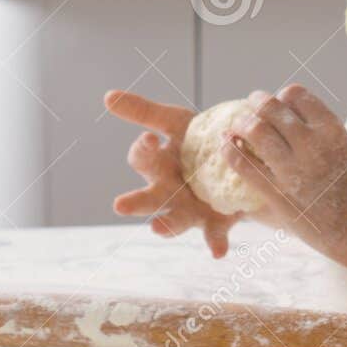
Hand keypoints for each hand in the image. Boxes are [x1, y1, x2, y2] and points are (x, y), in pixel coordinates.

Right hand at [103, 90, 238, 257]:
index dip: (143, 150)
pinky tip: (218, 251)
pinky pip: (214, 235)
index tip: (150, 139)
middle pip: (148, 198)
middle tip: (120, 205)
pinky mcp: (215, 222)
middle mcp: (168, 192)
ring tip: (158, 228)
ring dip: (167, 226)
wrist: (239, 156)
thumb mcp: (174, 121)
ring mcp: (190, 210)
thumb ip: (144, 112)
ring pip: (175, 221)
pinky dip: (215, 243)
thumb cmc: (197, 141)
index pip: (142, 158)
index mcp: (157, 166)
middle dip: (135, 202)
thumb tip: (107, 95)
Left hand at [220, 85, 346, 261]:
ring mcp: (294, 169)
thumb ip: (314, 131)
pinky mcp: (278, 193)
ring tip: (237, 125)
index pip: (295, 94)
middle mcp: (313, 143)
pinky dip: (230, 150)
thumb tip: (281, 114)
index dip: (282, 96)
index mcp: (330, 128)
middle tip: (251, 103)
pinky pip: (245, 165)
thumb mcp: (340, 147)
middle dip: (257, 101)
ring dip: (241, 123)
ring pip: (256, 130)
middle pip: (271, 107)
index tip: (277, 103)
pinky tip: (226, 145)